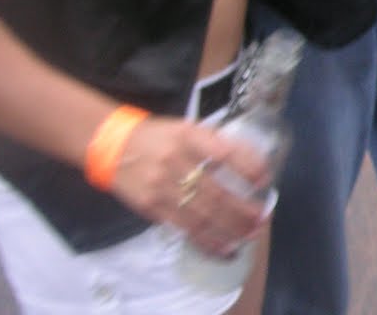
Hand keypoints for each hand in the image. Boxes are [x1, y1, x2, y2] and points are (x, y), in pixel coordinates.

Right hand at [109, 116, 270, 257]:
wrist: (113, 146)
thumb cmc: (160, 137)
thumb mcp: (188, 129)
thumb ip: (216, 144)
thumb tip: (253, 164)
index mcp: (189, 136)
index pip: (225, 152)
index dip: (247, 167)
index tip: (263, 181)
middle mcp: (175, 161)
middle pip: (214, 192)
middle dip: (241, 209)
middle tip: (261, 219)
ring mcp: (161, 186)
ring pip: (200, 215)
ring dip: (228, 229)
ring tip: (249, 235)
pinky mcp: (150, 207)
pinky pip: (183, 228)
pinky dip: (206, 240)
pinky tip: (223, 247)